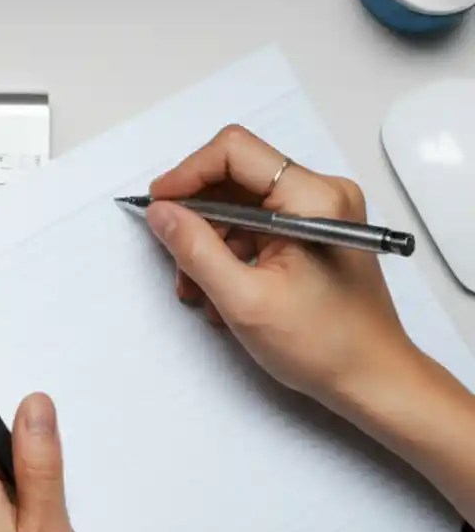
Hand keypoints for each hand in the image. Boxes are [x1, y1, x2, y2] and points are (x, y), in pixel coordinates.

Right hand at [146, 124, 423, 410]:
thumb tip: (160, 212)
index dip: (187, 174)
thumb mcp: (244, 299)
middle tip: (176, 259)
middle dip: (197, 217)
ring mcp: (318, 212)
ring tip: (197, 288)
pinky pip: (255, 224)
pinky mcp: (312, 231)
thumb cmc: (322, 344)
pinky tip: (220, 290)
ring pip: (239, 204)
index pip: (235, 152)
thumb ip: (195, 249)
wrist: (372, 379)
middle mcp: (321, 193)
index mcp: (314, 198)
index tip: (158, 206)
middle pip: (234, 177)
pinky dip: (229, 252)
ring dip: (209, 241)